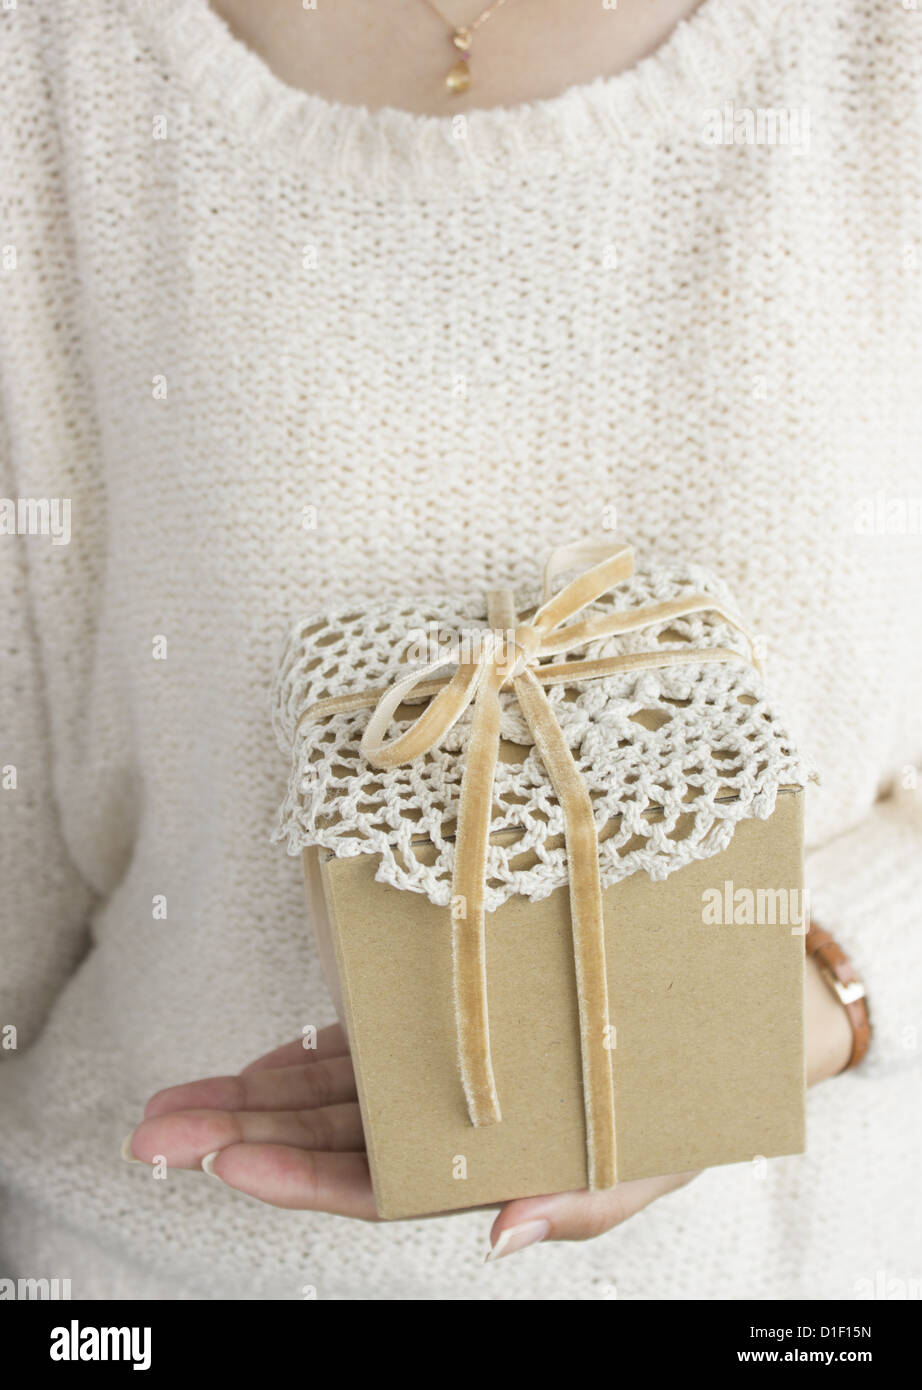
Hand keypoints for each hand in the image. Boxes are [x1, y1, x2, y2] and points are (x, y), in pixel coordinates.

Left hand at [124, 954, 854, 1255]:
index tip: (228, 1160)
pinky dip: (314, 1051)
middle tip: (155, 1129)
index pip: (376, 1187)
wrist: (716, 1014)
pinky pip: (368, 1046)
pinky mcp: (446, 1025)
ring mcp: (442, 1077)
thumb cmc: (685, 1099)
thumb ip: (577, 1201)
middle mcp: (451, 1127)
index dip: (299, 1179)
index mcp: (487, 1170)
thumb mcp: (648, 1160)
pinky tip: (264, 1057)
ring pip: (333, 1094)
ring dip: (256, 1095)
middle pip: (330, 1140)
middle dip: (241, 1134)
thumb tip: (498, 1235)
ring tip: (180, 1097)